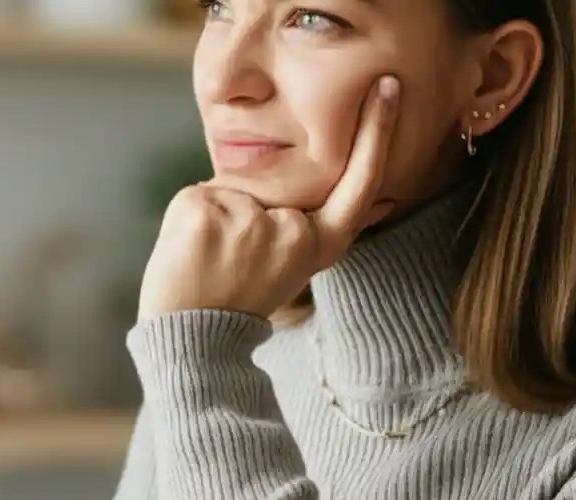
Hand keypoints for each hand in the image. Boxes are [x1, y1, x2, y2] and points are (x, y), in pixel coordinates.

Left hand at [137, 75, 400, 322]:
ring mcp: (248, 221)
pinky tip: (190, 252)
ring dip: (214, 216)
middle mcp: (291, 232)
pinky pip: (198, 194)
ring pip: (231, 190)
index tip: (386, 87)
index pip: (360, 181)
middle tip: (226, 257)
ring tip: (208, 260)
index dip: (378, 133)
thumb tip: (350, 193)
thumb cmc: (237, 299)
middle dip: (246, 209)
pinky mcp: (207, 212)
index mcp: (318, 245)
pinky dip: (189, 217)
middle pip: (274, 181)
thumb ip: (301, 223)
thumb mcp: (287, 264)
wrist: (191, 336)